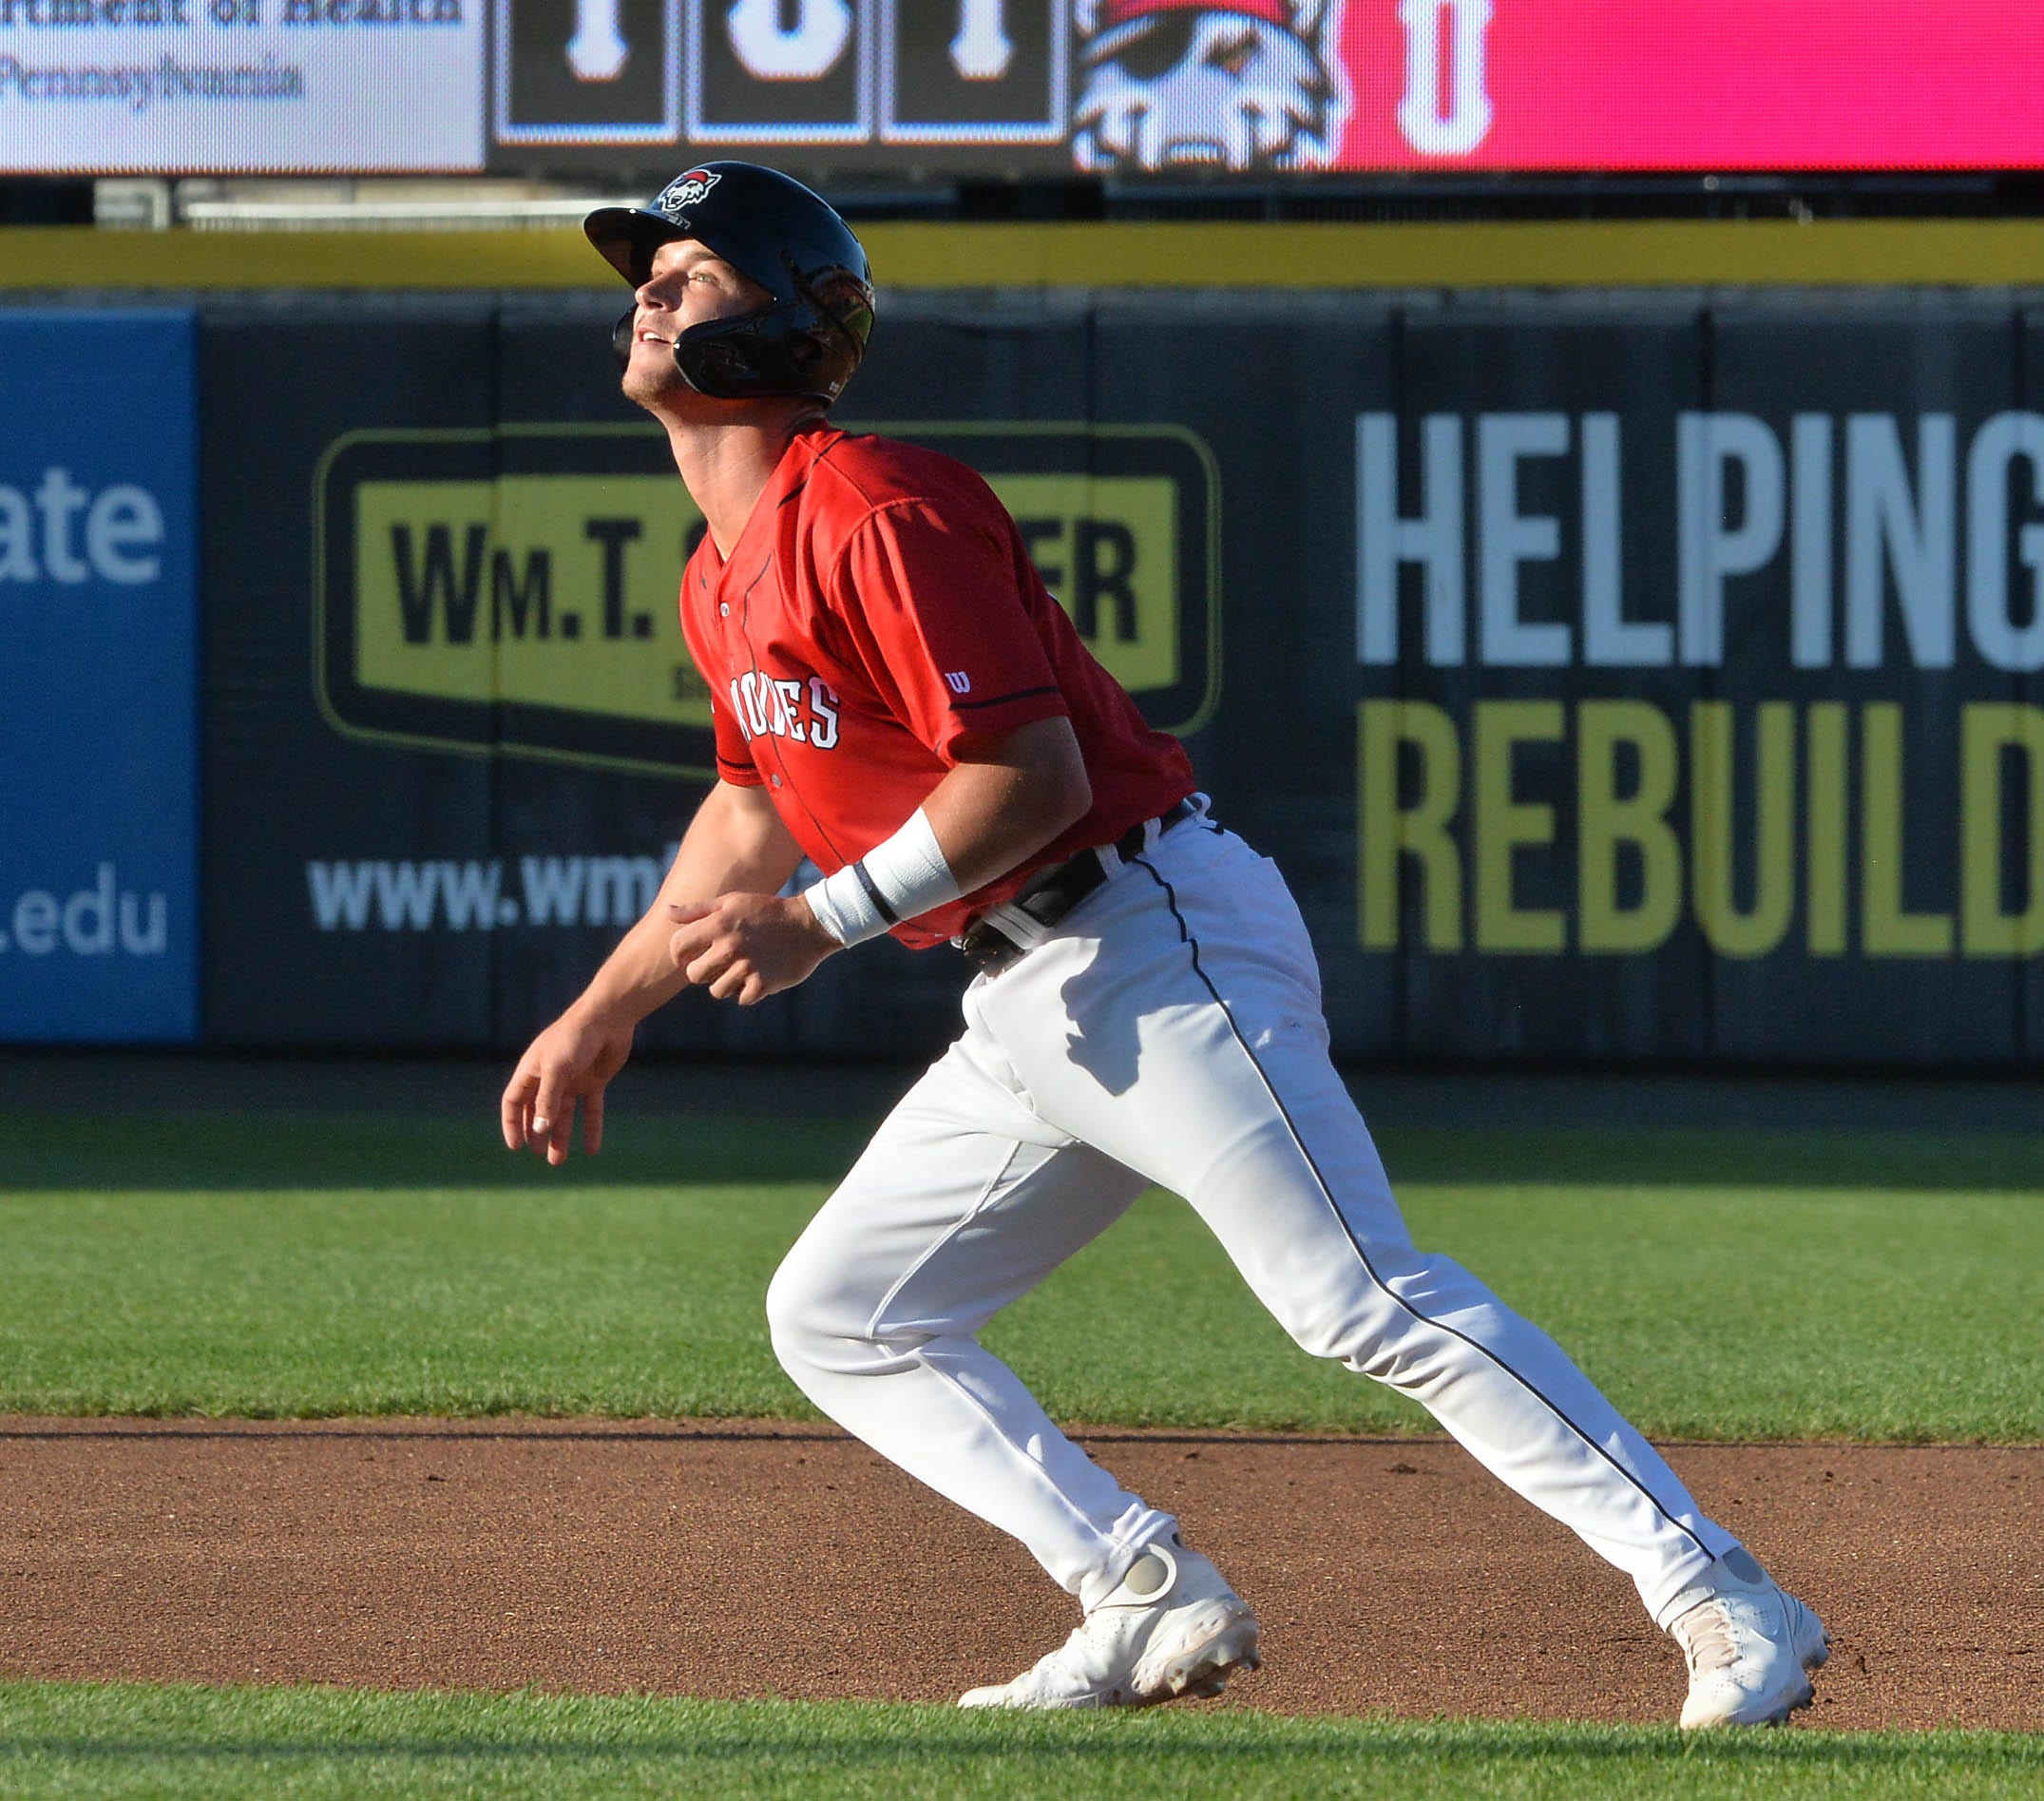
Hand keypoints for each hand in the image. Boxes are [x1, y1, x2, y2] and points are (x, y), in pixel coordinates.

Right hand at [500, 1004, 634, 1165]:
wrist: (609, 1018)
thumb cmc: (576, 1038)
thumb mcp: (556, 1070)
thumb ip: (547, 1100)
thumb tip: (539, 1130)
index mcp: (532, 1070)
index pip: (514, 1101)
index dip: (512, 1124)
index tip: (516, 1147)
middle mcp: (550, 1076)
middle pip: (537, 1111)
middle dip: (536, 1133)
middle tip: (539, 1154)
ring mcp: (572, 1079)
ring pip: (563, 1115)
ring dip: (560, 1136)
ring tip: (558, 1160)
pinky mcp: (594, 1081)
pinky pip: (590, 1110)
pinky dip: (591, 1129)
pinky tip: (592, 1150)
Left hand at [666, 892, 838, 1004]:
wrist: (809, 924)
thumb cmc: (766, 911)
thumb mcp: (732, 902)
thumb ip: (697, 910)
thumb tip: (667, 912)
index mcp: (717, 924)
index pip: (678, 947)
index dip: (678, 955)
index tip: (688, 958)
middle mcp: (728, 946)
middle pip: (694, 975)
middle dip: (703, 972)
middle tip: (720, 964)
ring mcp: (746, 967)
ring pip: (716, 990)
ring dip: (726, 984)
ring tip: (742, 969)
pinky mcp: (762, 984)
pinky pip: (741, 999)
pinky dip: (748, 991)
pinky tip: (758, 976)